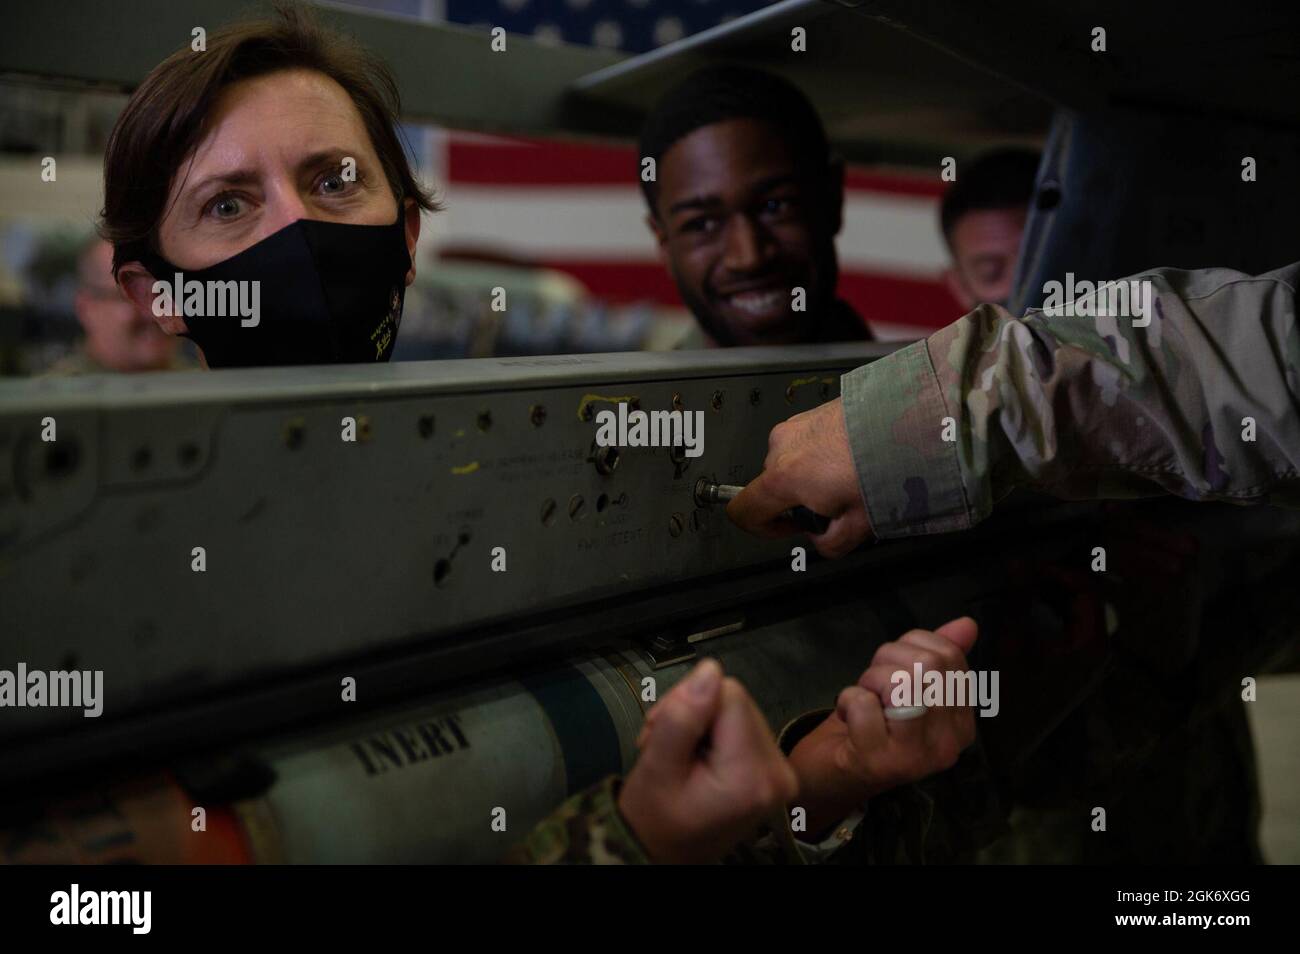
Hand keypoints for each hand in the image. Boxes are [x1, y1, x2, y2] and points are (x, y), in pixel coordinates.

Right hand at [618, 659, 797, 863]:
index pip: (728, 694)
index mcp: (753, 774)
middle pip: (736, 699)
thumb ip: (682, 716)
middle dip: (696, 713)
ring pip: (737, 707)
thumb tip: (709, 670)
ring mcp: (779, 771)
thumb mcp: (657, 765)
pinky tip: (696, 756)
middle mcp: (778, 771)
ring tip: (681, 755)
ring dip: (701, 723)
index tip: (667, 734)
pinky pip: (742, 723)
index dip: (689, 704)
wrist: (663, 853)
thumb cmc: (656, 820)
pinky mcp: (773, 768)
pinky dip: (713, 733)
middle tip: (670, 748)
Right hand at [726, 397, 872, 556]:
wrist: (911, 419)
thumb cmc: (884, 467)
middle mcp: (781, 446)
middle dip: (798, 501)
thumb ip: (829, 543)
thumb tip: (822, 540)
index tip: (792, 528)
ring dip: (811, 476)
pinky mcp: (814, 409)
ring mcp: (797, 423)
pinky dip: (822, 454)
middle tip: (837, 505)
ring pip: (790, 462)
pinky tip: (853, 458)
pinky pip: (807, 441)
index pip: (741, 511)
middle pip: (771, 486)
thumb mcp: (859, 525)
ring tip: (850, 478)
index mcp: (783, 477)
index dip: (763, 529)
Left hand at [788, 617, 978, 836]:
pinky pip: (866, 705)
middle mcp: (950, 742)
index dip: (911, 646)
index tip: (893, 666)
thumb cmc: (871, 725)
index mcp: (962, 720)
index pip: (950, 656)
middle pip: (928, 665)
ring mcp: (919, 756)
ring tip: (863, 698)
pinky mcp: (884, 763)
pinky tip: (848, 715)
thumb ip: (938, 655)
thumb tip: (968, 624)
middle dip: (887, 660)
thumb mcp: (905, 684)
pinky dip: (848, 698)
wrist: (834, 771)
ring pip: (902, 682)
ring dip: (870, 680)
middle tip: (873, 684)